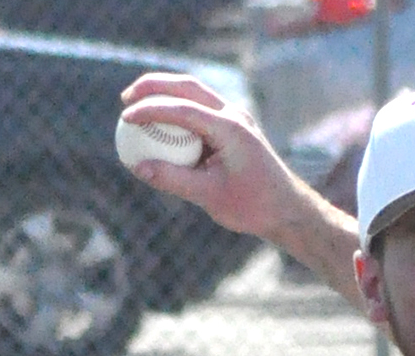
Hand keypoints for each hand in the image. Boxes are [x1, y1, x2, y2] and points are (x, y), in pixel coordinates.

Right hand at [118, 74, 328, 244]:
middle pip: (188, 86)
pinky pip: (200, 110)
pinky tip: (158, 126)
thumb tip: (137, 166)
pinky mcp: (233, 127)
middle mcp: (234, 116)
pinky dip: (177, 111)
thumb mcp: (209, 196)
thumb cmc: (254, 206)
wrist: (287, 210)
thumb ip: (173, 180)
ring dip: (165, 94)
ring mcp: (235, 118)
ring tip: (136, 106)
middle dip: (154, 86)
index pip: (183, 109)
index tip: (126, 117)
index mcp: (231, 129)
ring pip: (195, 93)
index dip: (151, 110)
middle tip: (126, 98)